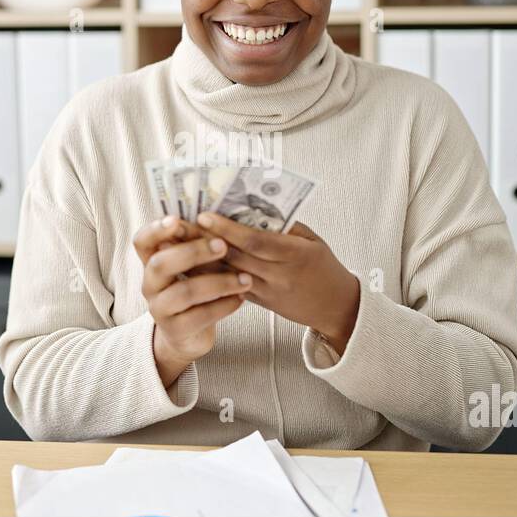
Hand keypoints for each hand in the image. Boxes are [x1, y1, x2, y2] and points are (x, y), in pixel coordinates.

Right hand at [132, 216, 252, 386]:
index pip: (142, 241)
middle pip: (160, 263)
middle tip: (222, 245)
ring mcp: (160, 309)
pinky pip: (199, 317)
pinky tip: (241, 299)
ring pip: (184, 292)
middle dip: (192, 252)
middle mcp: (150, 284)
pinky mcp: (175, 330)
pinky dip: (223, 306)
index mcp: (152, 262)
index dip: (155, 230)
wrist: (187, 335)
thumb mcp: (190, 267)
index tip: (176, 219)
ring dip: (218, 282)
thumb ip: (194, 246)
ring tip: (245, 279)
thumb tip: (218, 218)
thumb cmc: (194, 291)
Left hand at [197, 212, 360, 353]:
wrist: (336, 308)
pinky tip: (193, 264)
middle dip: (205, 240)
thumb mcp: (313, 241)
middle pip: (236, 257)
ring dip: (201, 259)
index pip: (256, 241)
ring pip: (228, 274)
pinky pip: (231, 287)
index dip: (228, 229)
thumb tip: (251, 208)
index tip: (205, 215)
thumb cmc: (326, 268)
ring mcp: (268, 292)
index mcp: (295, 255)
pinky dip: (211, 274)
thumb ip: (286, 227)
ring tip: (180, 243)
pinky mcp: (260, 304)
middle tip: (181, 224)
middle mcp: (279, 275)